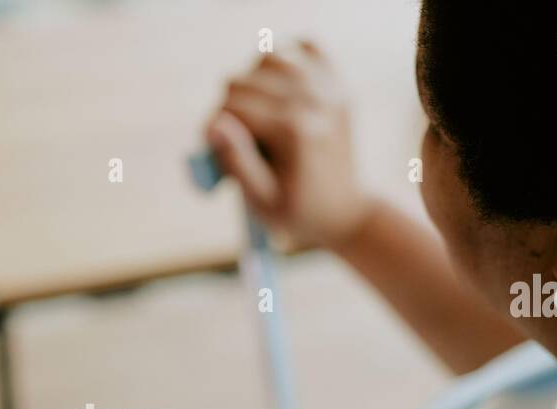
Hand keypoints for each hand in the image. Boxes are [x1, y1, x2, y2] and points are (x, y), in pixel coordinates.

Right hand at [208, 41, 372, 249]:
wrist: (345, 213)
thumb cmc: (297, 212)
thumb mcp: (261, 200)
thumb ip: (237, 161)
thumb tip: (214, 124)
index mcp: (293, 130)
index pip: (232, 107)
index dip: (211, 128)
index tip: (211, 152)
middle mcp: (313, 101)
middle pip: (244, 81)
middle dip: (229, 108)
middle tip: (233, 138)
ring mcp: (329, 89)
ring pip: (269, 57)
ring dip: (252, 81)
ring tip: (254, 112)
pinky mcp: (338, 85)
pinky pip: (307, 46)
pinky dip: (287, 60)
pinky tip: (278, 85)